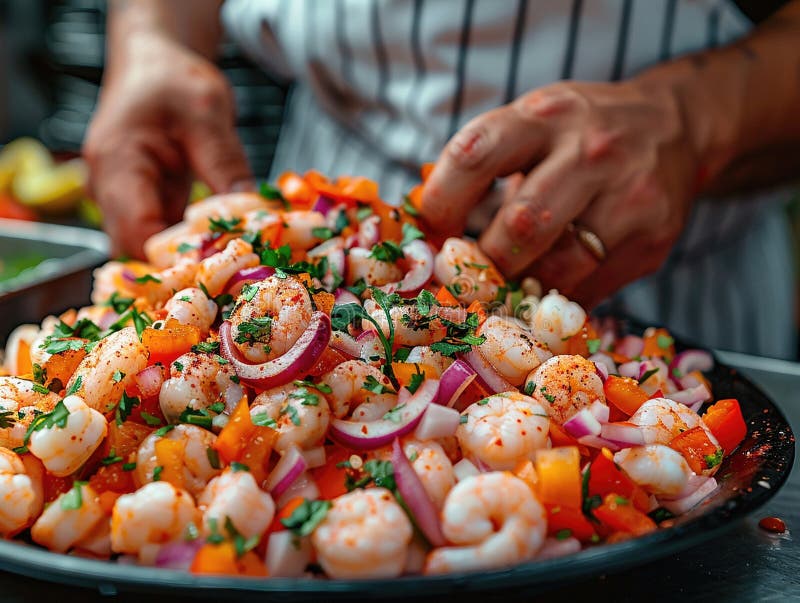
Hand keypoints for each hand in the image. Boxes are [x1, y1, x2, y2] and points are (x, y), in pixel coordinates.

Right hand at [83, 31, 252, 257]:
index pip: (136, 231)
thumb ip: (225, 163)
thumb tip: (251, 213)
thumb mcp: (207, 113)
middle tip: (232, 278)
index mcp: (117, 163)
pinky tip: (221, 250)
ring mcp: (120, 200)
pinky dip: (186, 247)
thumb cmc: (172, 80)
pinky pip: (157, 237)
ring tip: (231, 267)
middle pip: (135, 250)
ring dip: (183, 260)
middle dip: (180, 268)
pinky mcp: (139, 204)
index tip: (220, 268)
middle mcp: (107, 188)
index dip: (174, 259)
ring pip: (144, 249)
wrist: (153, 65)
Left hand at [420, 80, 698, 307]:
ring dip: (520, 290)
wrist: (675, 129)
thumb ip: (485, 168)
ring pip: (559, 267)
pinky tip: (546, 291)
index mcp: (544, 117)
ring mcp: (630, 196)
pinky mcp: (653, 239)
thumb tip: (429, 238)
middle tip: (468, 275)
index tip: (431, 231)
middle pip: (521, 224)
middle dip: (484, 262)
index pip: (476, 155)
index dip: (442, 202)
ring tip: (504, 289)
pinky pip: (589, 288)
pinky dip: (556, 298)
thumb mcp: (532, 124)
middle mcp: (591, 151)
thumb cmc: (579, 134)